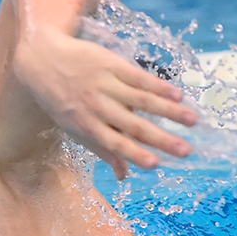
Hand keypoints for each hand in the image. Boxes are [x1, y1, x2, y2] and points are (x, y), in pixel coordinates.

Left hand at [15, 28, 198, 178]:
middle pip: (134, 125)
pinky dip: (159, 86)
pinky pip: (139, 77)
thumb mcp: (74, 128)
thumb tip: (125, 176)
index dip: (135, 154)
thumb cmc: (60, 100)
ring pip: (142, 100)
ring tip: (193, 121)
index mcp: (87, 126)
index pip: (115, 144)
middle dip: (161, 139)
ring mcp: (105, 85)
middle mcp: (97, 107)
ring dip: (169, 111)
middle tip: (187, 150)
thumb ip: (102, 150)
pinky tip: (177, 95)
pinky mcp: (111, 65)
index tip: (156, 164)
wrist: (42, 59)